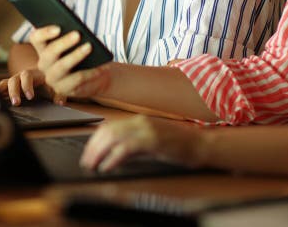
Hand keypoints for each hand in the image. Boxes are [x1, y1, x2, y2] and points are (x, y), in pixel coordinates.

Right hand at [0, 68, 66, 105]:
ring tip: (0, 101)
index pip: (27, 76)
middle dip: (14, 91)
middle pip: (14, 79)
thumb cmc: (49, 78)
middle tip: (16, 103)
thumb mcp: (55, 84)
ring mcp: (15, 79)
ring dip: (4, 92)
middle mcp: (21, 75)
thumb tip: (60, 102)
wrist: (42, 70)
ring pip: (6, 83)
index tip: (30, 96)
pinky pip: (2, 86)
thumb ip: (59, 93)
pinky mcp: (11, 85)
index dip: (27, 85)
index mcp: (33, 73)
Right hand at [31, 26, 110, 98]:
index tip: (58, 27)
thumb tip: (78, 32)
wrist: (96, 77)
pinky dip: (91, 71)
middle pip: (49, 52)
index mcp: (44, 48)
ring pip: (62, 66)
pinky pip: (77, 79)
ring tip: (89, 46)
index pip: (36, 38)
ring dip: (76, 55)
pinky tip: (101, 65)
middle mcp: (44, 64)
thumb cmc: (85, 55)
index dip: (44, 32)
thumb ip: (74, 37)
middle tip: (77, 34)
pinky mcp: (63, 89)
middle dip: (64, 42)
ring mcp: (52, 78)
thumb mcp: (79, 44)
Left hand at [80, 115, 205, 171]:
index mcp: (139, 120)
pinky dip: (113, 158)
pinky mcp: (153, 140)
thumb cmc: (178, 145)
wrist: (201, 144)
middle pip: (107, 131)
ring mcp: (147, 129)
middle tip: (86, 161)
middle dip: (93, 147)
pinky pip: (126, 148)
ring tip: (92, 165)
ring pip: (113, 137)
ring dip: (99, 152)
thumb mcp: (151, 143)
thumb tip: (114, 155)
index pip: (109, 126)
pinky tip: (107, 166)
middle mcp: (140, 121)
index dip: (94, 140)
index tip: (88, 152)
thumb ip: (133, 146)